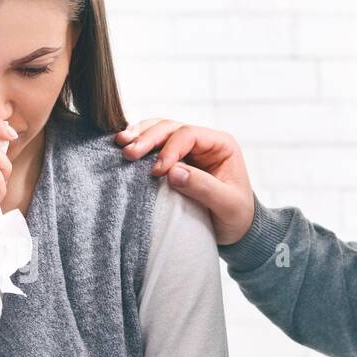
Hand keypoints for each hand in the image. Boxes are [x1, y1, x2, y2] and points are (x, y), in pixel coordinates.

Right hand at [116, 118, 254, 244]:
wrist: (235, 228)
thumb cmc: (236, 216)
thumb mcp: (227, 205)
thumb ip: (203, 187)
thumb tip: (173, 173)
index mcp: (221, 145)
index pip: (190, 135)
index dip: (170, 149)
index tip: (157, 172)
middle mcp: (203, 141)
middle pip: (170, 128)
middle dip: (148, 138)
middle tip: (129, 153)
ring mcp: (187, 148)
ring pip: (159, 130)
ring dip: (139, 136)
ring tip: (121, 144)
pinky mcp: (173, 159)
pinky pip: (153, 145)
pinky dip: (138, 144)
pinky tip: (122, 147)